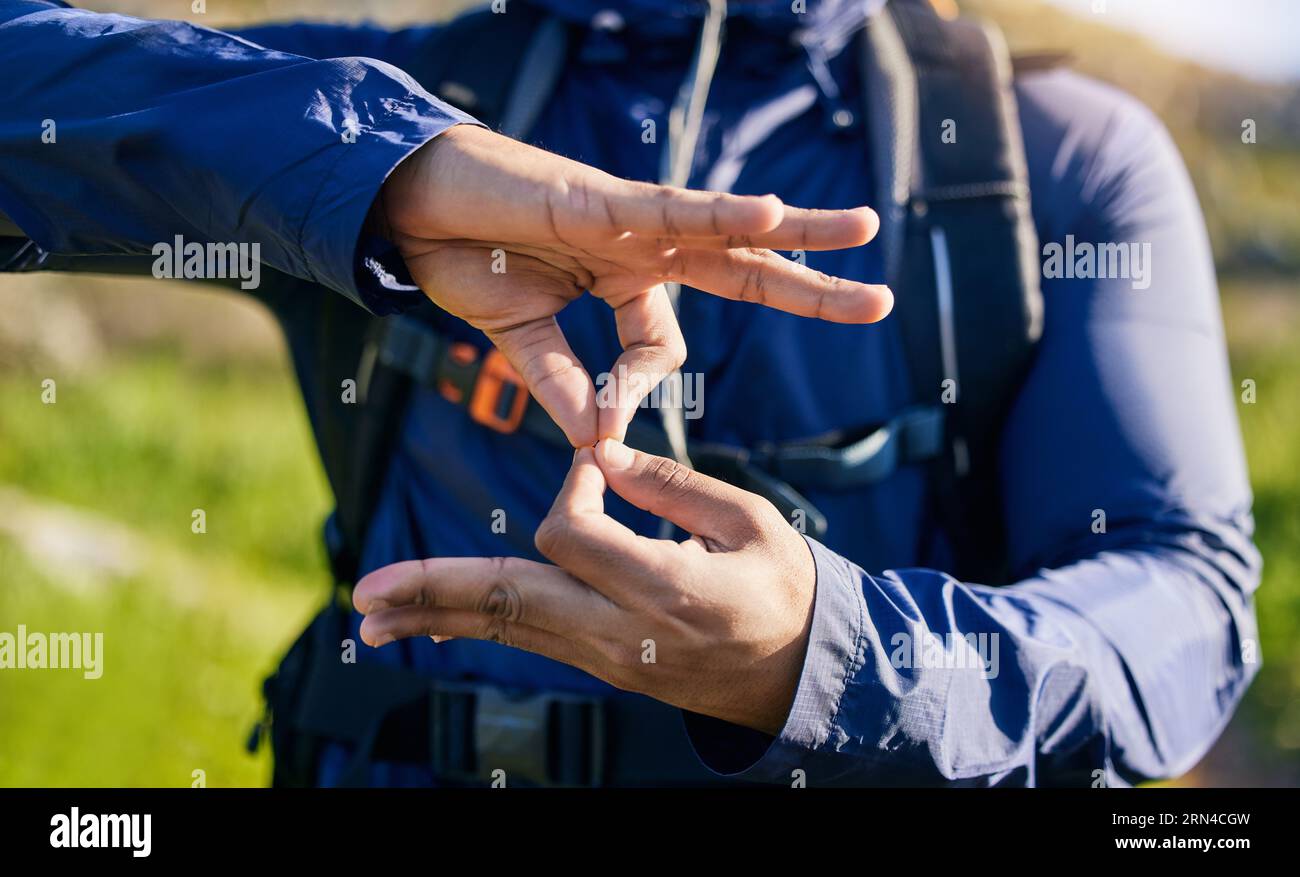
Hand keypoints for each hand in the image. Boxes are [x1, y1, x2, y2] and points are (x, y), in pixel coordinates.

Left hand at [354, 438, 816, 734]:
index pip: (574, 534)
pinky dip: (473, 621)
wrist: (799, 677)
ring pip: (507, 627)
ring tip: (370, 612)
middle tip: (366, 591)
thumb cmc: (783, 589)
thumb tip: (603, 456)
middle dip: (436, 590)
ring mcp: (605, 658)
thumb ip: (674, 485)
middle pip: (511, 602)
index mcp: (667, 591)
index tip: (600, 461)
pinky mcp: (598, 664)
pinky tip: (425, 620)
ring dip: (436, 612)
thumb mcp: (751, 524)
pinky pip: (526, 636)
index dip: (574, 485)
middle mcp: (622, 634)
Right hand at [375, 124, 889, 445]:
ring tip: (864, 228)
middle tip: (880, 299)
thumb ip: (558, 383)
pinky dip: (717, 213)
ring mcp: (626, 221)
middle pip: (743, 268)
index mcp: (624, 280)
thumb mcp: (520, 339)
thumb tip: (592, 443)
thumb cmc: (467, 258)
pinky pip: (669, 209)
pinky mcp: (596, 199)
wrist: (412, 207)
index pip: (660, 346)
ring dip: (798, 228)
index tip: (596, 434)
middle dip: (811, 285)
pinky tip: (769, 213)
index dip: (634, 392)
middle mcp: (642, 247)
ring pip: (727, 226)